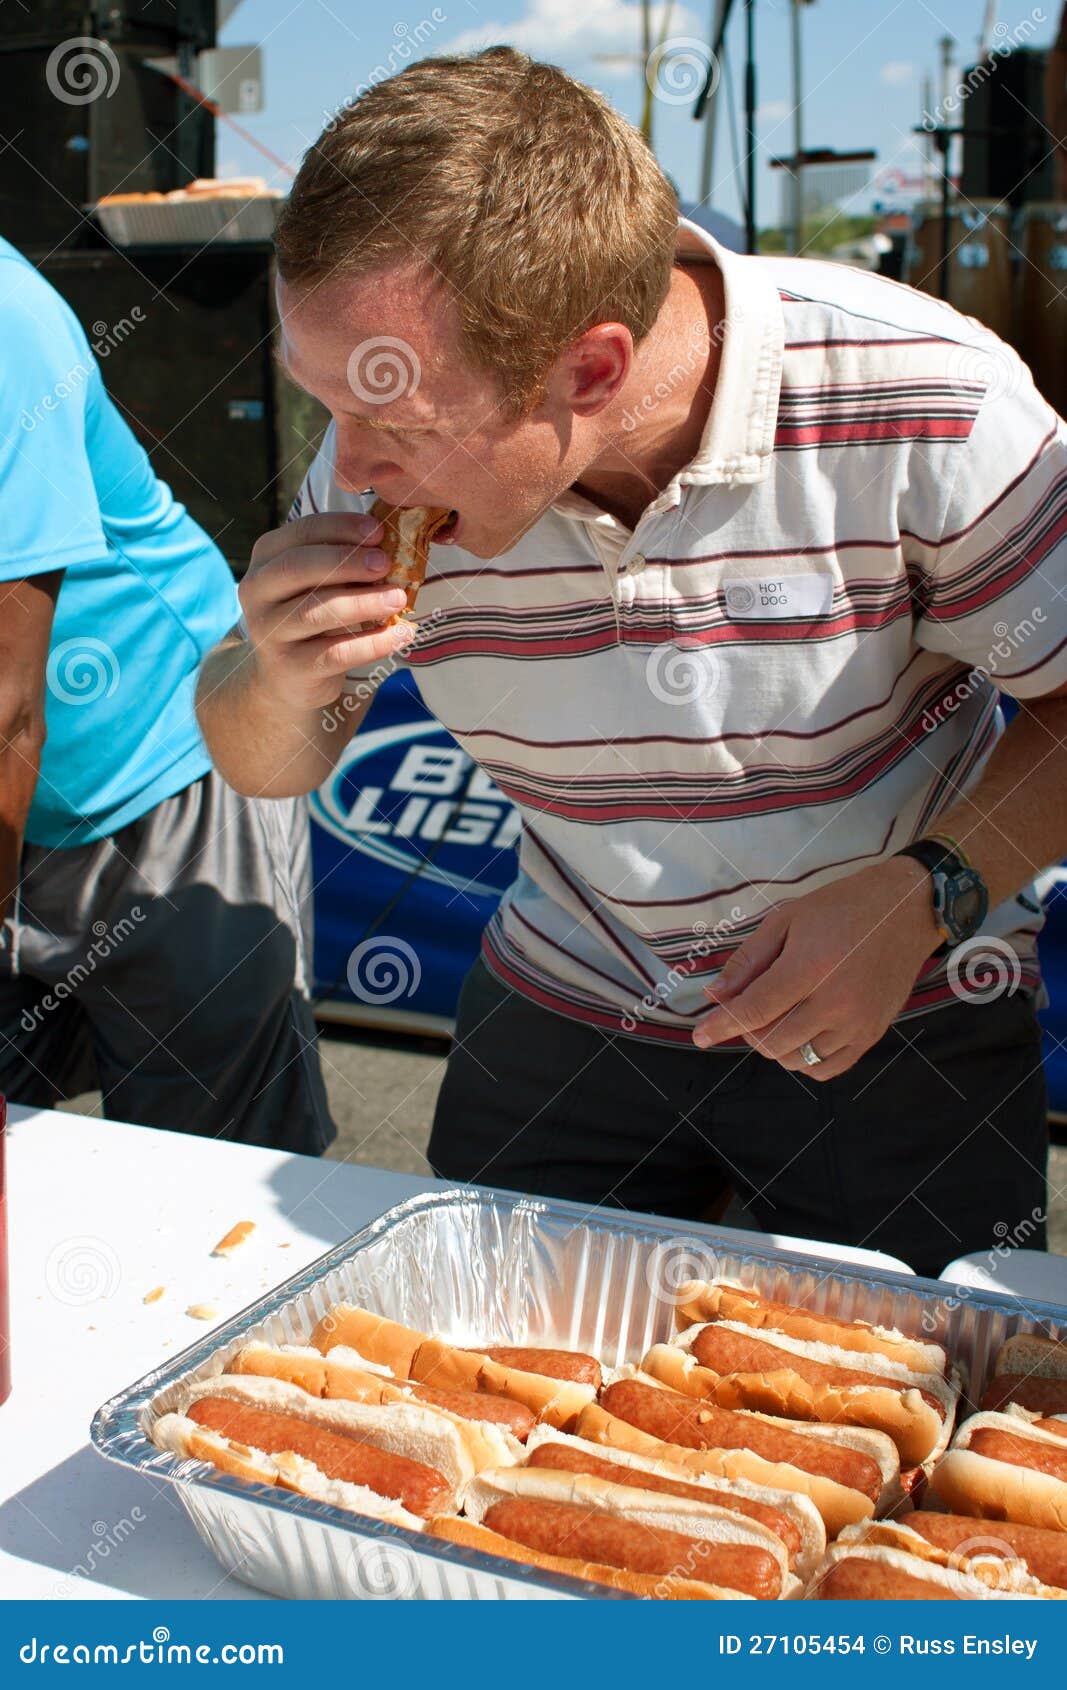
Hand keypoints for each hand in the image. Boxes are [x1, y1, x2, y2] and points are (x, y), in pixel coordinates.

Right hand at [238, 511, 415, 710]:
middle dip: (346, 561)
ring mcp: (270, 631)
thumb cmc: (310, 617)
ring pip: (315, 611)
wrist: (284, 678)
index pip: (302, 532)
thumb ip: (342, 562)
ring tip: (398, 599)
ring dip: (363, 602)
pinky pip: (335, 653)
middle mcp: (258, 592)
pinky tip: (400, 634)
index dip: (341, 528)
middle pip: (298, 567)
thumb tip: (390, 545)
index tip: (378, 530)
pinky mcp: (290, 667)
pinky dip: (372, 643)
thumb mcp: (317, 584)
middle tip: (386, 563)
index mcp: (266, 559)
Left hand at [692, 857, 942, 1078]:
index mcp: (810, 967)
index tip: (700, 1036)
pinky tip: (800, 1035)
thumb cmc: (843, 907)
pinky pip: (827, 1068)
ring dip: (774, 1044)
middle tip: (748, 1008)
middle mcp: (835, 1002)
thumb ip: (749, 960)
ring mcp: (857, 1023)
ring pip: (796, 1059)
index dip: (720, 1025)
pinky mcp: (873, 1034)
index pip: (753, 1010)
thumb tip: (716, 995)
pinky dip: (804, 1060)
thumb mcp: (788, 919)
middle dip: (747, 1031)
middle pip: (771, 1041)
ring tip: (776, 1016)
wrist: (907, 910)